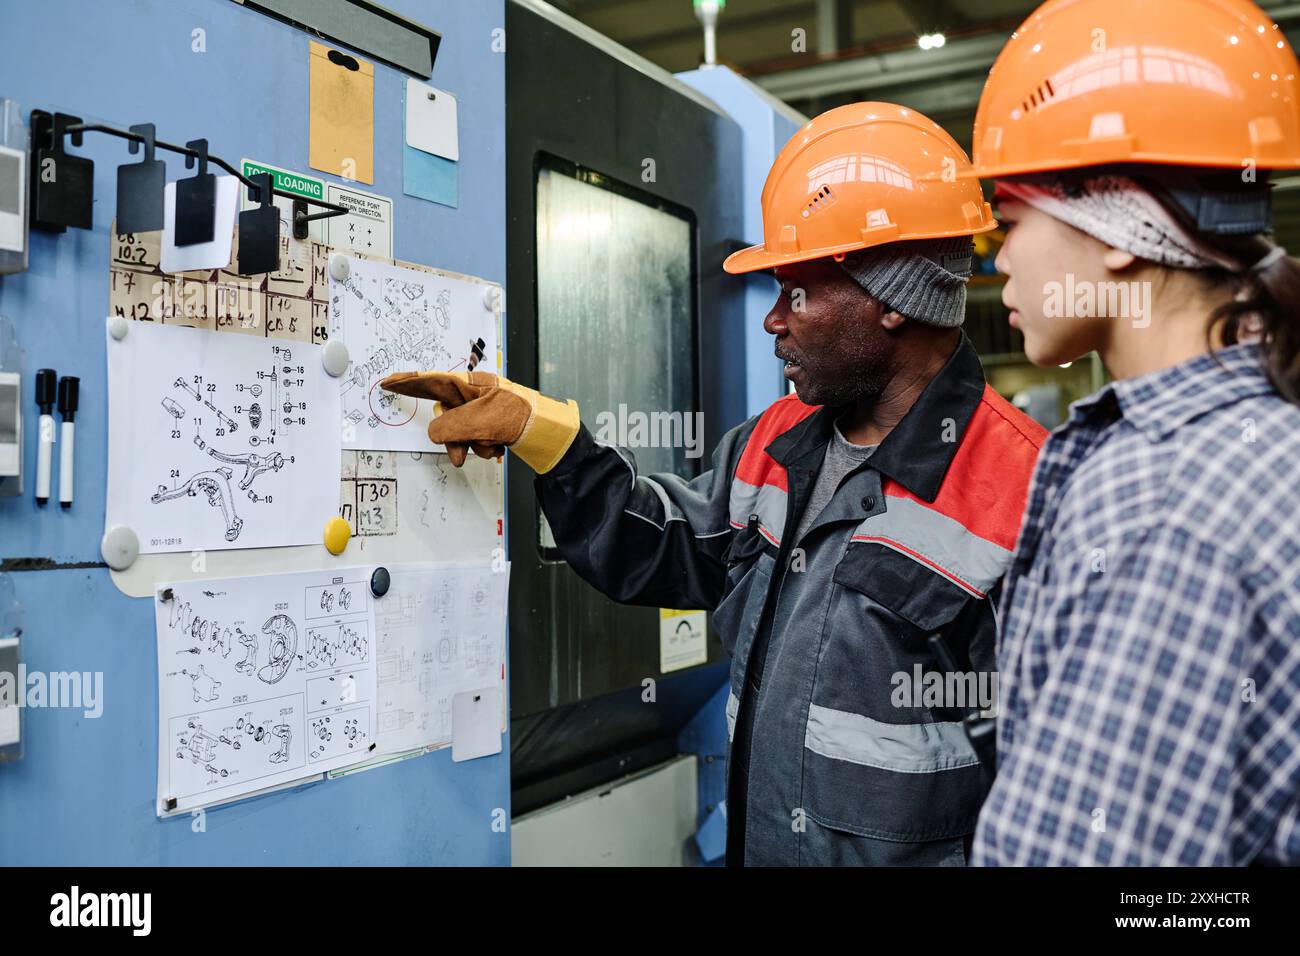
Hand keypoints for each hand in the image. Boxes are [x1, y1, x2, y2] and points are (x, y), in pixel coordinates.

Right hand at [379, 370, 579, 472]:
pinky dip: (484, 447)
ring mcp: (481, 411)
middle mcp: (472, 395)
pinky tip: (499, 446)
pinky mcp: (489, 425)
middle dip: (454, 438)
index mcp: (468, 384)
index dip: (407, 383)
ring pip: (459, 433)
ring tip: (493, 446)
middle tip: (461, 454)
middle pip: (445, 417)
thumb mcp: (480, 420)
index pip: (430, 381)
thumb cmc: (519, 415)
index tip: (386, 382)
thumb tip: (434, 432)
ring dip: (473, 445)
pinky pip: (474, 440)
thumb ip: (450, 426)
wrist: (547, 431)